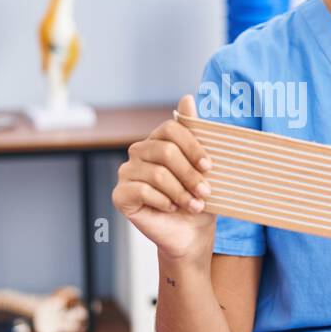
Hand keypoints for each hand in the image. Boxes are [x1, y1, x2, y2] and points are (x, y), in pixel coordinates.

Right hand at [111, 94, 215, 261]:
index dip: (193, 146)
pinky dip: (164, 202)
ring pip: (157, 174)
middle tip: (205, 192)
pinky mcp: (120, 194)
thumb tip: (186, 97)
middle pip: (165, 151)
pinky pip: (142, 191)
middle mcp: (139, 152)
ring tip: (195, 204)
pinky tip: (172, 209)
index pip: (172, 129)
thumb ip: (195, 132)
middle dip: (190, 174)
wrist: (190, 234)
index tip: (210, 166)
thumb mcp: (204, 166)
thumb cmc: (198, 198)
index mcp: (158, 140)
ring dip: (181, 192)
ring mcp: (127, 172)